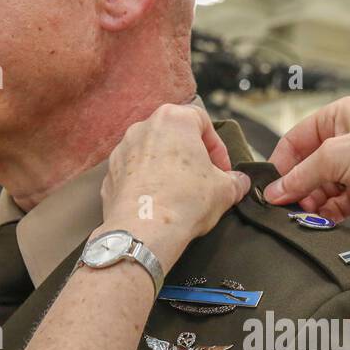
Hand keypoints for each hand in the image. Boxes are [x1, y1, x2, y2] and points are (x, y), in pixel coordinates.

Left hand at [101, 103, 251, 266]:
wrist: (144, 230)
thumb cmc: (185, 201)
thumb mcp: (224, 191)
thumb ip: (235, 181)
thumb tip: (239, 182)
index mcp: (173, 119)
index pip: (202, 121)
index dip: (217, 147)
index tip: (223, 170)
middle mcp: (144, 126)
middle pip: (174, 135)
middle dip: (191, 156)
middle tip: (203, 180)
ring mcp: (122, 150)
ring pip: (152, 153)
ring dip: (167, 169)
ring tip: (180, 194)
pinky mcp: (110, 174)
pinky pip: (134, 173)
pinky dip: (147, 184)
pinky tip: (159, 204)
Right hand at [264, 96, 349, 276]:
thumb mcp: (334, 156)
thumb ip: (301, 176)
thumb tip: (276, 191)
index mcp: (336, 117)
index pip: (295, 140)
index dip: (282, 164)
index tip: (272, 187)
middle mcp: (345, 140)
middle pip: (307, 168)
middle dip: (298, 188)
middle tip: (288, 206)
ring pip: (321, 189)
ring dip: (312, 203)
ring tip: (306, 214)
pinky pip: (336, 205)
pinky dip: (327, 213)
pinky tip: (322, 220)